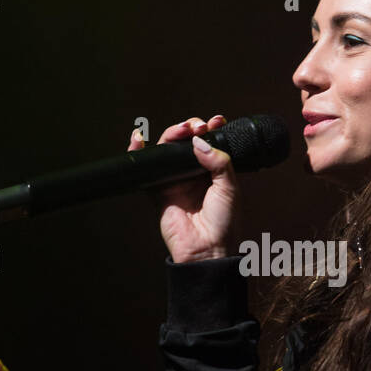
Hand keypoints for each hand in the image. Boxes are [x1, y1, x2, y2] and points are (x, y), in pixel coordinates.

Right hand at [128, 114, 239, 262]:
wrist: (208, 250)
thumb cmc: (224, 224)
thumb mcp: (230, 187)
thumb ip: (219, 161)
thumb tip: (199, 142)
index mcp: (214, 172)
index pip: (209, 143)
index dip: (210, 130)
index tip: (215, 121)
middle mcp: (193, 174)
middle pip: (186, 142)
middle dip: (190, 128)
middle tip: (197, 127)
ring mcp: (175, 181)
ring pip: (167, 150)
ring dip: (171, 134)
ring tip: (181, 130)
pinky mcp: (158, 191)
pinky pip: (146, 168)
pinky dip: (140, 152)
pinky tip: (139, 139)